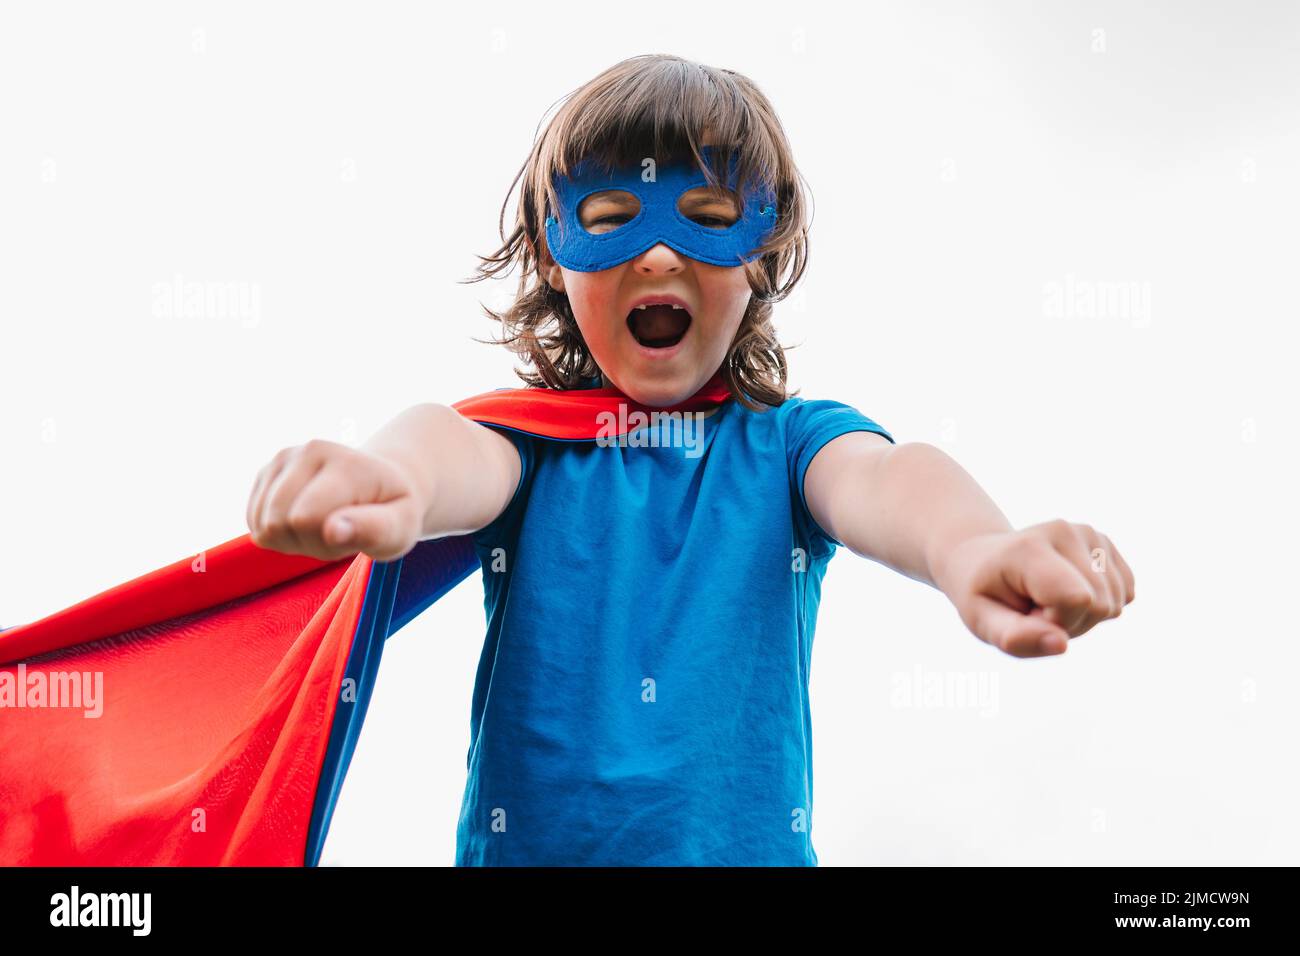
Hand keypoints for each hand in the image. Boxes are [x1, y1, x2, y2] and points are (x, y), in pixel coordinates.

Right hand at [246, 439, 425, 562]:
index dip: (324, 542)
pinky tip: (306, 522)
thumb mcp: (401, 528)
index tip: (354, 532)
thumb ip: (374, 530)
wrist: (382, 482)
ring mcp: (284, 458)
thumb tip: (333, 530)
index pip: (304, 518)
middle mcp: (311, 451)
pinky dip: (279, 534)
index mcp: (347, 464)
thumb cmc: (393, 511)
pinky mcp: (267, 471)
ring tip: (326, 525)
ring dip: (293, 540)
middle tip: (342, 532)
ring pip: (262, 525)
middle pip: (277, 523)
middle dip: (307, 543)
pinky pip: (254, 523)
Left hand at [932, 519, 1134, 657]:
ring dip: (1084, 616)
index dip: (1058, 622)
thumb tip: (1061, 645)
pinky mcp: (1106, 543)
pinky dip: (1100, 606)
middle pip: (1100, 604)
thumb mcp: (981, 621)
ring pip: (1116, 603)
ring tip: (1048, 600)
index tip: (1025, 613)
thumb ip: (1015, 637)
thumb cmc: (984, 595)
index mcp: (1030, 548)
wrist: (983, 560)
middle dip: (1069, 622)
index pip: (1077, 599)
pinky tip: (1068, 593)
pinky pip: (1126, 595)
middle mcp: (1065, 532)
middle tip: (1034, 608)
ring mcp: (1089, 533)